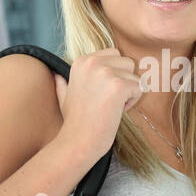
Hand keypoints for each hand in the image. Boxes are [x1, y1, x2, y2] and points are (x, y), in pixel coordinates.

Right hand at [54, 48, 143, 164]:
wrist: (78, 141)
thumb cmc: (74, 122)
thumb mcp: (64, 97)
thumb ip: (63, 83)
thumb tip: (56, 75)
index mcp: (82, 60)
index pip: (114, 55)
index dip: (113, 75)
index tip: (100, 93)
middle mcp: (92, 62)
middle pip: (127, 62)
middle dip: (124, 81)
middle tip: (108, 101)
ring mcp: (105, 73)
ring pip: (135, 75)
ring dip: (129, 92)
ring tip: (112, 107)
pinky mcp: (118, 86)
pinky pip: (140, 87)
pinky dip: (133, 101)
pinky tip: (117, 111)